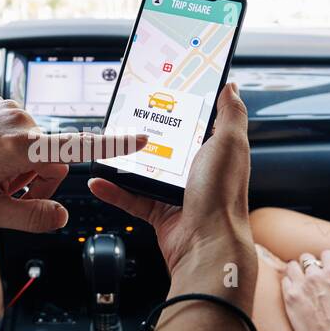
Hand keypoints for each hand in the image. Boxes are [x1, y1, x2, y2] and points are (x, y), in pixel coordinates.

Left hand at [0, 97, 146, 232]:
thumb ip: (28, 218)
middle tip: (3, 195)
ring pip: (37, 149)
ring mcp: (8, 109)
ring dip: (21, 169)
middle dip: (36, 182)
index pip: (77, 146)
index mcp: (20, 146)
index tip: (142, 137)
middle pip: (54, 160)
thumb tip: (60, 218)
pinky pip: (20, 134)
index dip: (113, 144)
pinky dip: (9, 153)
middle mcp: (20, 120)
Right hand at [88, 84, 253, 287]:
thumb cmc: (222, 195)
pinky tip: (98, 181)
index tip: (163, 91)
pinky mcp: (159, 213)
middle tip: (126, 115)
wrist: (207, 244)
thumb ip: (231, 113)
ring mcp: (177, 193)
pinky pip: (131, 198)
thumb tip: (231, 87)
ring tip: (107, 146)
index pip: (197, 124)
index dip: (183, 107)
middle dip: (146, 133)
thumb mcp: (230, 143)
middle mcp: (197, 172)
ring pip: (145, 171)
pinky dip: (113, 191)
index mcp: (215, 152)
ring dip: (124, 162)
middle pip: (167, 146)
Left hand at [280, 250, 329, 330]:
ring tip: (304, 281)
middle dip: (313, 264)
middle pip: (308, 259)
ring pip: (293, 267)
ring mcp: (300, 288)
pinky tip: (296, 290)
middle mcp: (315, 276)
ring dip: (298, 270)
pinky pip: (284, 281)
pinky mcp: (290, 301)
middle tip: (318, 277)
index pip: (328, 254)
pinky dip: (289, 282)